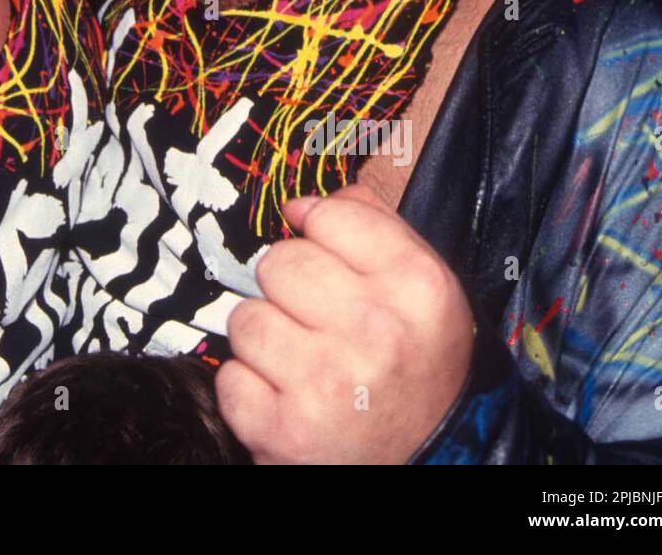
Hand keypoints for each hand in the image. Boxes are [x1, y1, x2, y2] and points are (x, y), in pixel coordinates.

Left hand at [216, 183, 473, 463]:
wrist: (432, 459)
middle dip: (288, 288)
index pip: (328, 215)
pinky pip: (229, 376)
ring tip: (302, 361)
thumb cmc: (416, 360)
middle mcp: (375, 332)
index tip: (329, 261)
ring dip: (265, 338)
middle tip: (316, 320)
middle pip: (278, 262)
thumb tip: (299, 203)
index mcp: (416, 286)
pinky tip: (286, 396)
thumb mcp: (420, 286)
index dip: (318, 234)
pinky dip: (249, 388)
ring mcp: (326, 384)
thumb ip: (370, 224)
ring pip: (245, 318)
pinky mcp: (284, 431)